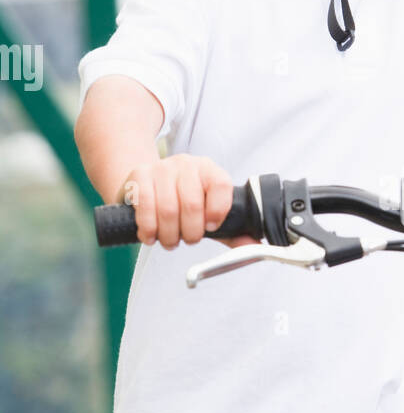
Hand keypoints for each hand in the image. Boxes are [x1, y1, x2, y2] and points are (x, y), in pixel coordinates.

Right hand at [117, 155, 257, 249]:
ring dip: (169, 235)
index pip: (221, 185)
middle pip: (192, 204)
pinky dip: (149, 229)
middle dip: (190, 232)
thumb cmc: (180, 199)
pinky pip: (145, 207)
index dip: (217, 212)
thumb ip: (232, 231)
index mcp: (209, 170)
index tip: (211, 227)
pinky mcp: (139, 176)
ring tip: (169, 239)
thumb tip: (255, 248)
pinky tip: (151, 234)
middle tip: (187, 239)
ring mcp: (162, 168)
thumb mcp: (208, 212)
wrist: (145, 183)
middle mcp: (187, 165)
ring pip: (168, 210)